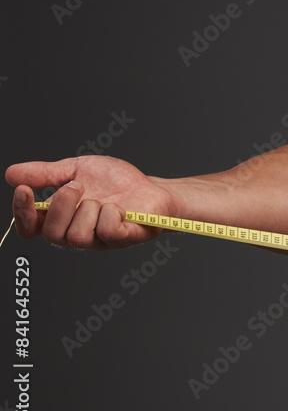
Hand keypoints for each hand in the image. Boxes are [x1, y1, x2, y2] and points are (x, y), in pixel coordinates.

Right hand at [5, 156, 174, 249]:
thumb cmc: (115, 182)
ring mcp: (100, 240)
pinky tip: (120, 208)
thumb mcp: (77, 170)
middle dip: (61, 205)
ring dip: (88, 210)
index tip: (24, 190)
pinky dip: (111, 214)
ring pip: (77, 236)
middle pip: (52, 234)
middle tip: (78, 187)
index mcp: (62, 219)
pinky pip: (106, 231)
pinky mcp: (123, 239)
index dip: (22, 213)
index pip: (30, 228)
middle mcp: (77, 233)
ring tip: (102, 199)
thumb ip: (46, 174)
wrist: (151, 186)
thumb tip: (11, 174)